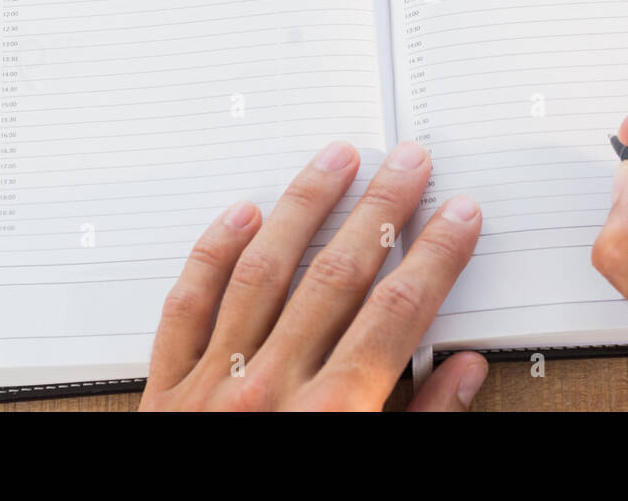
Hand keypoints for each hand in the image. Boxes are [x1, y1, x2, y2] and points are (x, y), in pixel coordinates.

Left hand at [139, 140, 487, 410]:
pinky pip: (187, 306)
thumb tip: (463, 371)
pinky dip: (213, 254)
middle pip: (339, 279)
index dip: (436, 258)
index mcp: (334, 420)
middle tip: (409, 163)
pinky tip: (242, 212)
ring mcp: (213, 385)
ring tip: (336, 159)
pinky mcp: (164, 391)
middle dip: (382, 212)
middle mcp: (273, 392)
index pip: (399, 315)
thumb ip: (420, 425)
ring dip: (305, 208)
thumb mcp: (374, 478)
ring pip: (264, 272)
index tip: (459, 215)